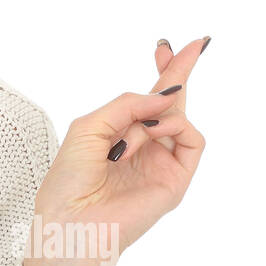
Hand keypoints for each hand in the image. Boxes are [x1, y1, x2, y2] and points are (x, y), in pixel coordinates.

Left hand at [23, 36, 208, 265]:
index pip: (145, 100)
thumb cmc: (70, 179)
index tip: (165, 46)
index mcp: (120, 134)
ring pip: (177, 118)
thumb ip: (126, 105)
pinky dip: (173, 128)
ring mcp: (162, 163)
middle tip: (195, 44)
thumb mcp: (89, 127)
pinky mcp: (176, 180)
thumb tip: (166, 94)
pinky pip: (192, 140)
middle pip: (170, 104)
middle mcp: (144, 147)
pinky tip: (150, 134)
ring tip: (124, 142)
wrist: (72, 220)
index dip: (158, 73)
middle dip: (178, 73)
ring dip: (151, 118)